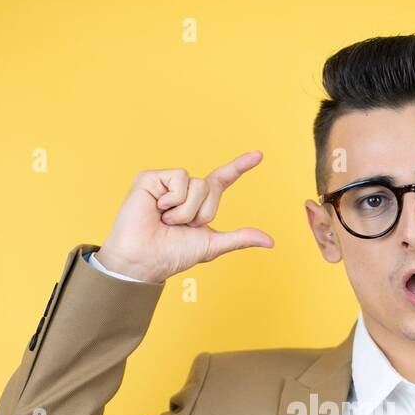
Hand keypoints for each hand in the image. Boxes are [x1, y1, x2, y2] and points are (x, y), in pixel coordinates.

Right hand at [96, 150, 274, 283]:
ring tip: (166, 220)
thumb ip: (240, 238)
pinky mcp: (151, 178)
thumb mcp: (212, 245)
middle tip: (179, 226)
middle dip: (200, 212)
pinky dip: (172, 200)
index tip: (259, 155)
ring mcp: (167, 183)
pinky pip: (179, 179)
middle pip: (210, 187)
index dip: (239, 167)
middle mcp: (184, 190)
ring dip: (185, 210)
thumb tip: (270, 241)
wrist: (144, 258)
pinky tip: (156, 209)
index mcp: (198, 203)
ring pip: (196, 184)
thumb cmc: (172, 254)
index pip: (222, 180)